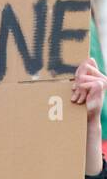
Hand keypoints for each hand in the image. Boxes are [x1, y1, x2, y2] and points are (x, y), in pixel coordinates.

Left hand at [73, 56, 105, 174]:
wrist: (86, 120)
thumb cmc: (79, 106)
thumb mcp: (79, 88)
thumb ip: (83, 74)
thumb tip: (89, 59)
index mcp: (98, 76)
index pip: (87, 62)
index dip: (79, 71)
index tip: (76, 85)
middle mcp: (103, 78)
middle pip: (84, 67)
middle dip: (76, 81)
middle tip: (76, 93)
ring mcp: (103, 81)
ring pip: (83, 76)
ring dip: (77, 89)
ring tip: (79, 99)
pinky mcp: (100, 86)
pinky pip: (84, 83)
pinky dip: (80, 92)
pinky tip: (80, 100)